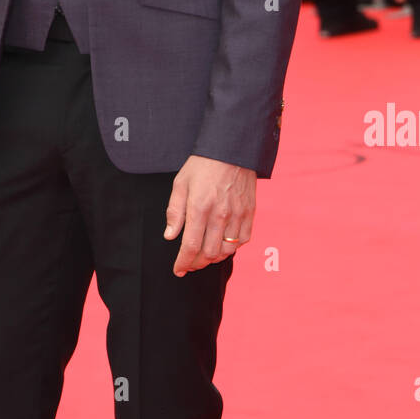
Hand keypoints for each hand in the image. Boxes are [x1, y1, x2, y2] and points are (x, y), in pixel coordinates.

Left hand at [164, 154, 255, 276]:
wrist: (231, 148)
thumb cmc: (202, 165)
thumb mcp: (181, 183)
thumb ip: (175, 211)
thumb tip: (170, 236)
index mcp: (199, 208)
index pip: (190, 246)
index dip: (183, 263)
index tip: (178, 270)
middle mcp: (220, 215)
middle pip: (209, 253)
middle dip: (197, 264)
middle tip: (189, 264)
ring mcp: (237, 215)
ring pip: (227, 250)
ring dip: (214, 258)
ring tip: (205, 256)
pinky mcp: (249, 212)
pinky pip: (243, 240)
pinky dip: (233, 247)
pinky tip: (224, 244)